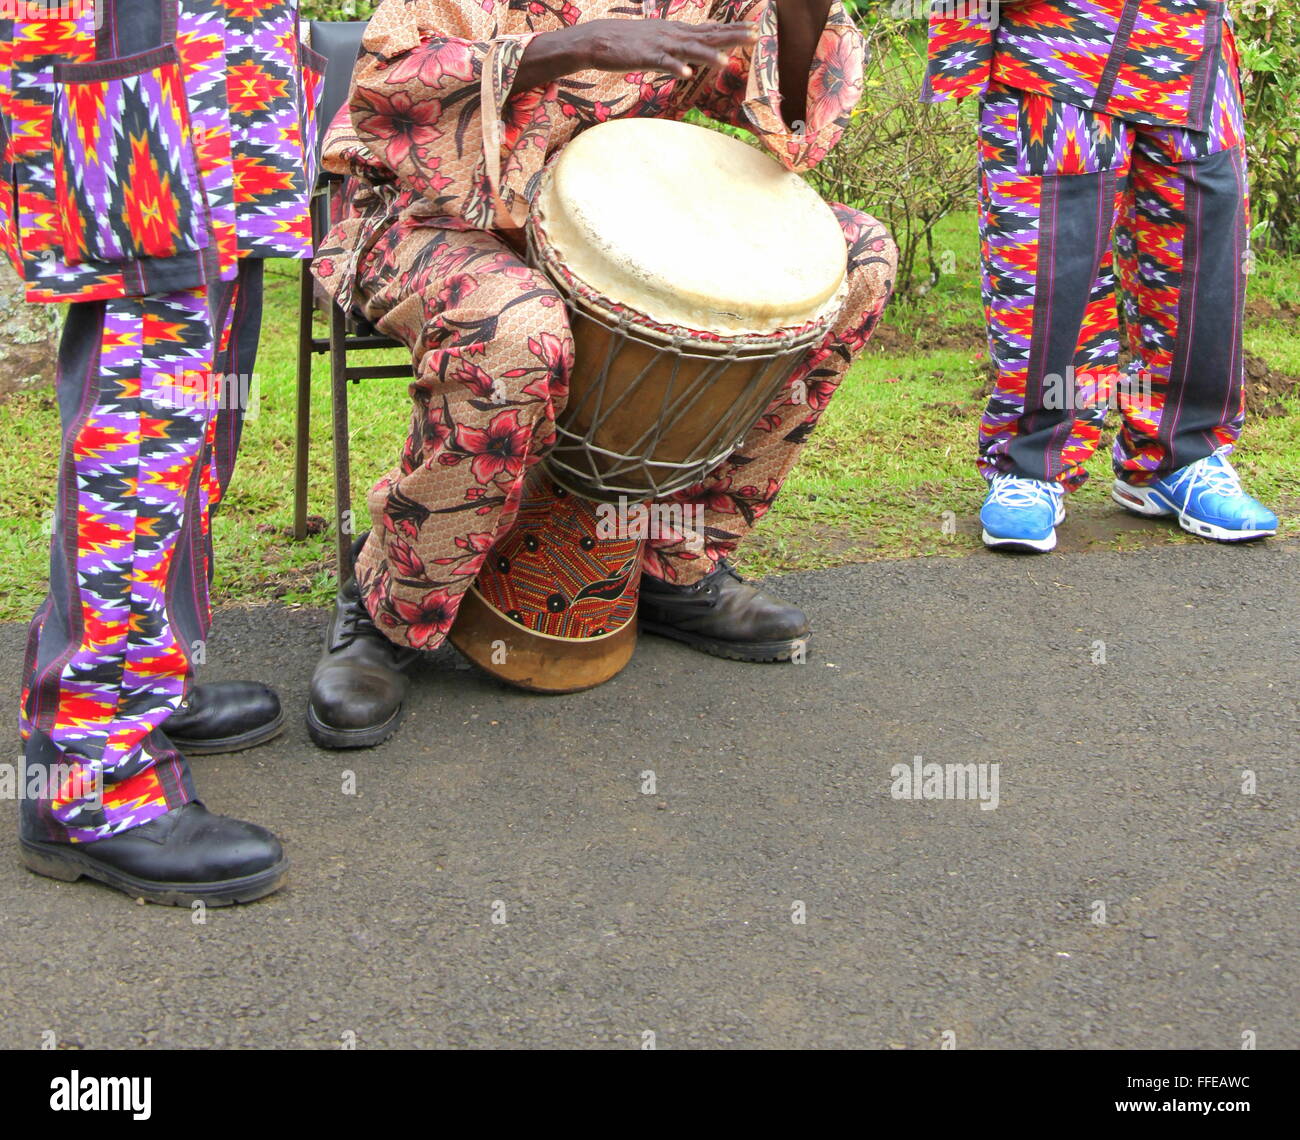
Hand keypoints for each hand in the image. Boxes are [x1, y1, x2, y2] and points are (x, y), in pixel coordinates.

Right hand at [516, 19, 758, 90]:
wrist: (599, 39)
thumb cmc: (629, 43)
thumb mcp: (658, 42)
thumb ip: (677, 49)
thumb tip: (692, 59)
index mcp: (677, 32)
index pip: (710, 30)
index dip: (732, 30)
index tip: (754, 29)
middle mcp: (673, 35)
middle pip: (707, 36)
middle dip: (731, 36)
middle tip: (755, 36)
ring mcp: (660, 45)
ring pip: (689, 50)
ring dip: (707, 56)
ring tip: (726, 63)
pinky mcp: (645, 56)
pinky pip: (663, 63)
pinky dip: (675, 68)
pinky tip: (687, 75)